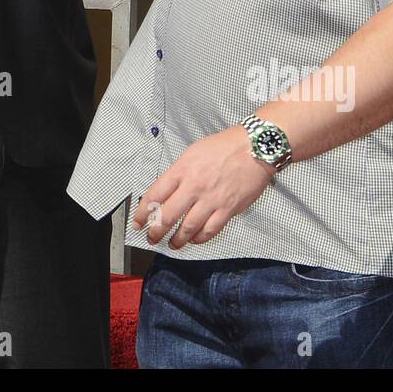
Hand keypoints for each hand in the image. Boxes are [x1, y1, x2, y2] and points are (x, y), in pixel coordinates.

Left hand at [131, 127, 273, 248]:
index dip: (142, 212)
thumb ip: (179, 173)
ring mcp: (211, 200)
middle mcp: (194, 187)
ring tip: (172, 244)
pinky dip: (199, 239)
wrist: (254, 148)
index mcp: (182, 170)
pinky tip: (194, 240)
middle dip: (156, 231)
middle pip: (168, 216)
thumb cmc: (223, 147)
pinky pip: (210, 230)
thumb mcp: (192, 152)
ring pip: (188, 228)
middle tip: (151, 238)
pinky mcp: (228, 210)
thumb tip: (167, 192)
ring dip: (177, 240)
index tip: (138, 221)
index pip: (155, 195)